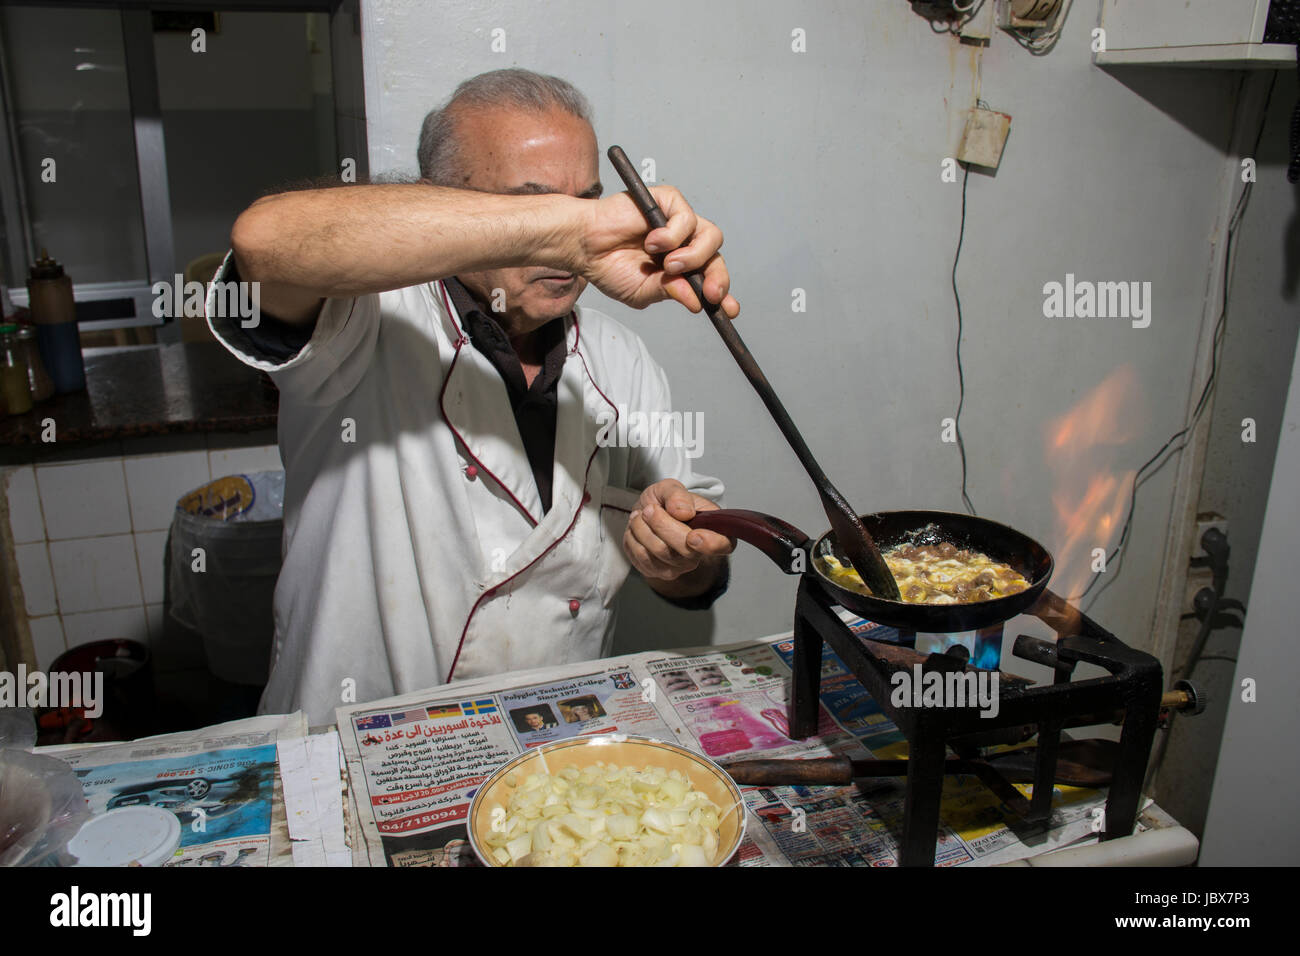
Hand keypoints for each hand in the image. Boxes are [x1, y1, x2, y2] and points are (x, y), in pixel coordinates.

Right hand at [579, 187, 739, 316]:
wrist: (584, 246)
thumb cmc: (609, 266)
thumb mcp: (642, 292)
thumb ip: (669, 293)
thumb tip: (695, 301)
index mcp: (681, 266)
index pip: (711, 277)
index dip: (722, 291)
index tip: (729, 310)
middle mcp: (684, 243)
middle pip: (717, 257)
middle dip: (718, 278)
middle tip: (710, 293)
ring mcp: (677, 222)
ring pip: (710, 236)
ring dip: (693, 256)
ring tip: (669, 264)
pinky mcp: (668, 202)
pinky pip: (687, 218)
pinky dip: (673, 234)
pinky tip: (652, 242)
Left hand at [623, 479, 734, 581]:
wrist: (645, 515)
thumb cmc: (664, 504)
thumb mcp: (670, 488)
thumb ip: (677, 495)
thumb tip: (682, 511)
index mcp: (714, 530)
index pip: (723, 545)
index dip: (710, 544)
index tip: (693, 535)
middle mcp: (700, 553)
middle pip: (684, 549)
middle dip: (661, 523)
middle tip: (650, 509)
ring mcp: (679, 566)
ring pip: (659, 552)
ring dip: (642, 528)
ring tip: (642, 515)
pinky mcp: (658, 572)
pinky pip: (642, 557)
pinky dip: (633, 538)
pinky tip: (637, 529)